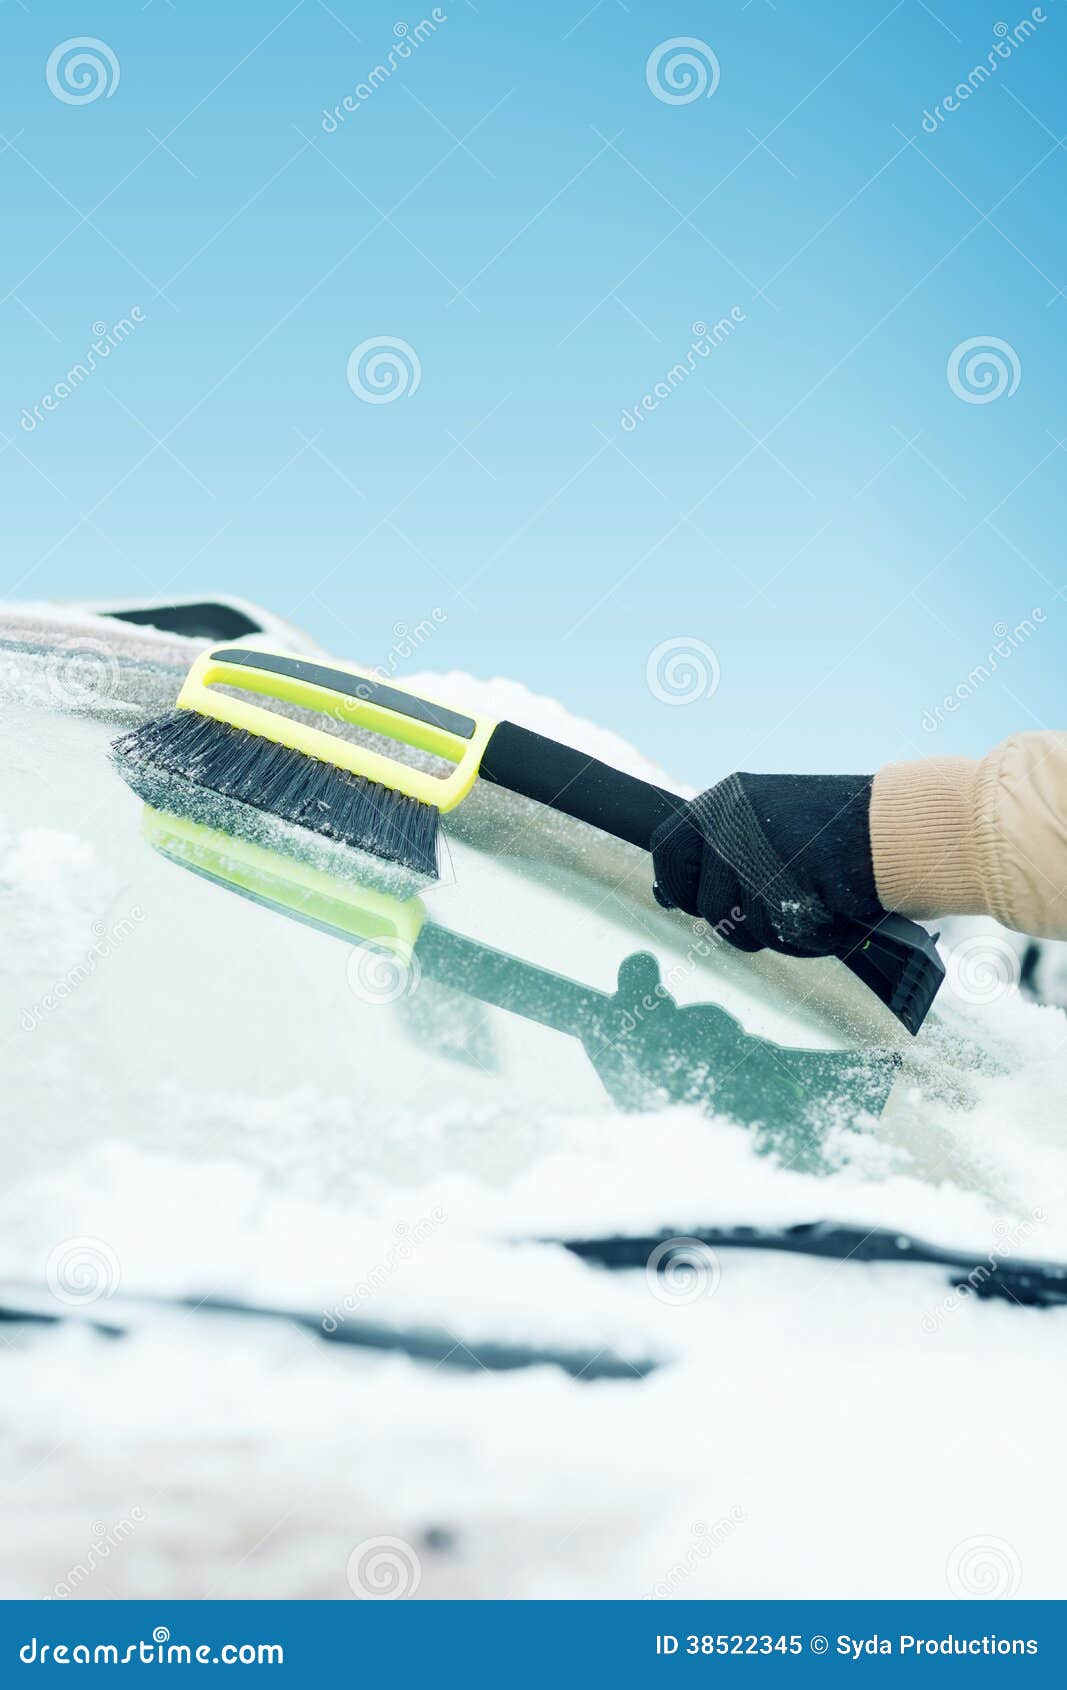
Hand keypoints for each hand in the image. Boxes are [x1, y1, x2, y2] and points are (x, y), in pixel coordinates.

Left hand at [651, 771, 885, 957]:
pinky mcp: (784, 880)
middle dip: (738, 919)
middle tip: (779, 905)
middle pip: (704, 903)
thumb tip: (665, 895)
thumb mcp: (766, 826)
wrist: (896, 829)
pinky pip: (780, 934)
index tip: (692, 900)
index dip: (676, 885)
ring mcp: (756, 850)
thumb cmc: (835, 835)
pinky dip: (808, 935)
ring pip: (742, 926)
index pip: (666, 848)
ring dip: (779, 929)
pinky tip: (829, 910)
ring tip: (812, 901)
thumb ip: (720, 853)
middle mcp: (732, 820)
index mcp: (724, 800)